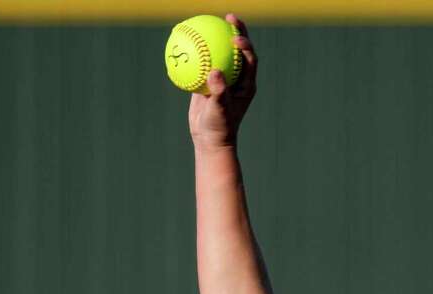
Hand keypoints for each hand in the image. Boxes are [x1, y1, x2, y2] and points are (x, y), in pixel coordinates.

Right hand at [188, 13, 257, 151]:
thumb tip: (215, 72)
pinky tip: (183, 39)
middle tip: (227, 16)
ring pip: (220, 53)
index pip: (250, 59)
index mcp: (246, 84)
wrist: (208, 138)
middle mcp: (237, 78)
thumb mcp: (220, 110)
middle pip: (238, 49)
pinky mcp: (208, 81)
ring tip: (204, 21)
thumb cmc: (219, 127)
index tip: (235, 37)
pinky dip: (194, 52)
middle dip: (236, 30)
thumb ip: (219, 92)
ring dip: (214, 36)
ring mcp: (223, 79)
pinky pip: (202, 62)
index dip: (246, 44)